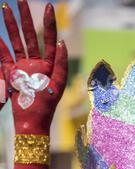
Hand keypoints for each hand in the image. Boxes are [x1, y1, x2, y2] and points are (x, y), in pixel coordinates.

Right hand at [0, 0, 67, 134]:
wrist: (31, 121)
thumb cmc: (46, 106)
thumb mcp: (57, 85)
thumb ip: (60, 64)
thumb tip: (61, 42)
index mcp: (49, 65)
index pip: (49, 39)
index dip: (48, 23)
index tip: (47, 6)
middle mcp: (36, 63)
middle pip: (30, 35)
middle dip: (25, 17)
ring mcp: (23, 67)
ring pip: (16, 41)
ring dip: (11, 25)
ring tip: (6, 7)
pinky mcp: (11, 73)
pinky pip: (4, 55)